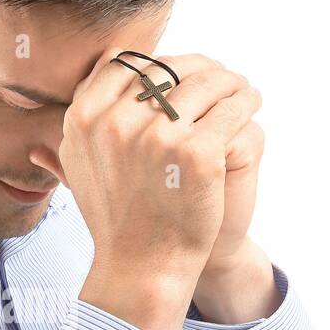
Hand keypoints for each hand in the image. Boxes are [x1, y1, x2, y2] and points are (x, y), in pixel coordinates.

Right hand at [29, 51, 261, 329]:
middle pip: (169, 69)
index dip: (158, 64)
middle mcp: (116, 122)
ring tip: (240, 90)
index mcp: (85, 118)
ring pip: (207, 83)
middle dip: (198, 70)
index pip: (127, 63)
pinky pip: (232, 109)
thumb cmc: (116, 218)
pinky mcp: (198, 153)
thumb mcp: (80, 165)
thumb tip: (94, 68)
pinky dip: (246, 102)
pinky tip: (250, 105)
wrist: (142, 267)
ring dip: (229, 83)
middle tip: (219, 78)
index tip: (178, 75)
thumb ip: (79, 122)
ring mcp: (158, 136)